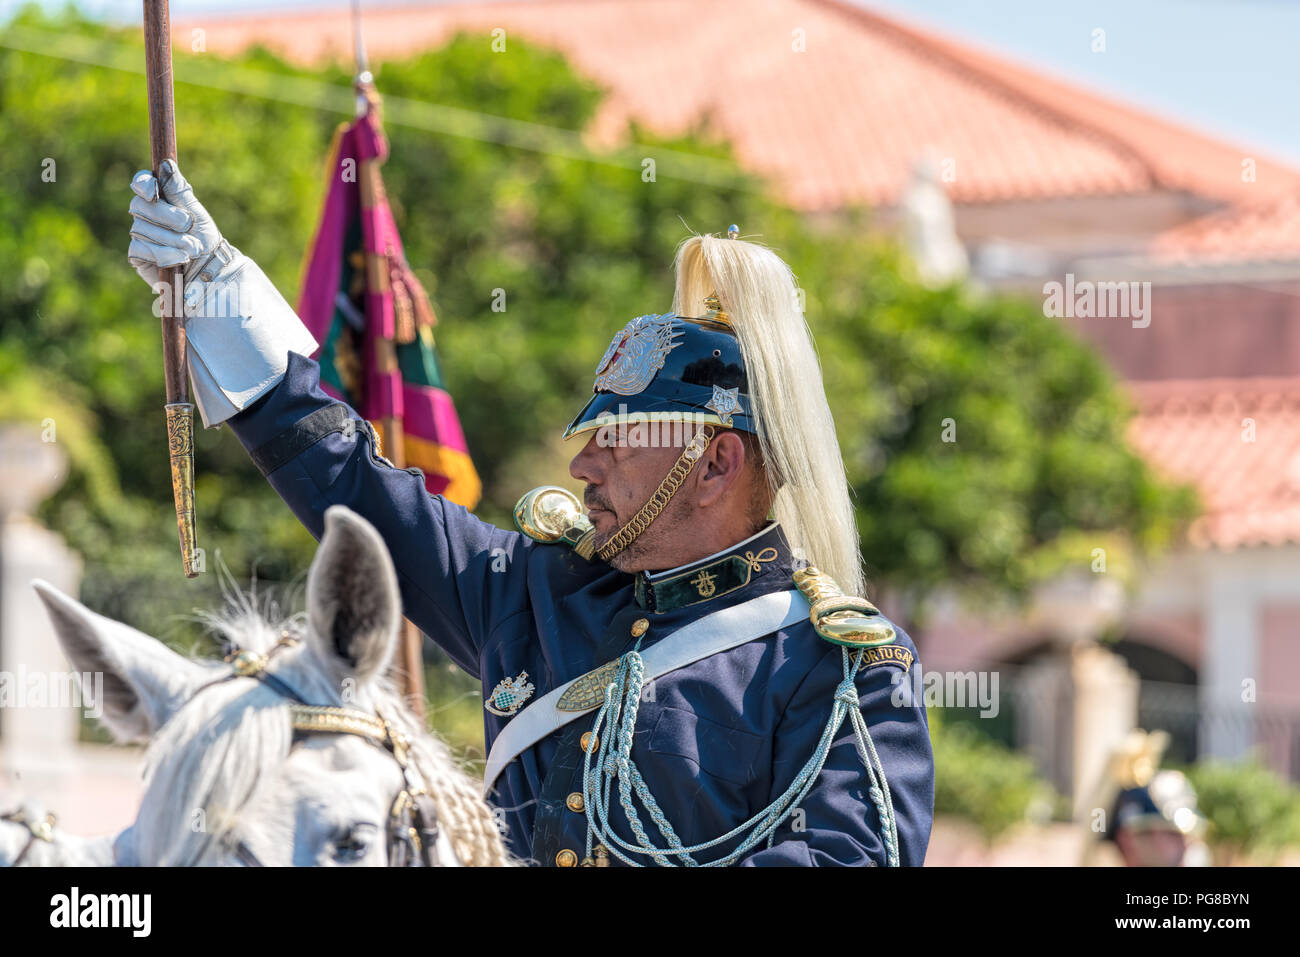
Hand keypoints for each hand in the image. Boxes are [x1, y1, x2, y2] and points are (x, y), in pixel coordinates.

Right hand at [127, 159, 226, 287]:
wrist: (211, 272)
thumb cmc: (206, 240)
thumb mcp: (196, 213)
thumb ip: (179, 190)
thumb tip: (166, 164)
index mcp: (161, 199)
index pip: (142, 183)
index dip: (143, 184)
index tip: (153, 193)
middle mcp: (146, 215)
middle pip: (141, 206)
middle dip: (168, 218)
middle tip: (188, 227)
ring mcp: (140, 234)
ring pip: (143, 229)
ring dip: (173, 240)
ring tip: (193, 249)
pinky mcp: (138, 256)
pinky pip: (141, 249)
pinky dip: (164, 254)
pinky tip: (180, 260)